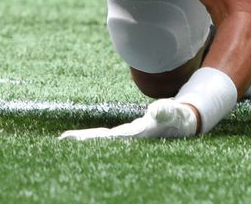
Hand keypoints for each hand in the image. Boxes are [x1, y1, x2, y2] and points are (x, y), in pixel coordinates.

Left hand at [60, 99, 198, 140]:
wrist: (187, 122)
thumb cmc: (181, 118)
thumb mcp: (175, 113)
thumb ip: (166, 111)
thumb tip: (155, 110)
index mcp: (137, 133)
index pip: (109, 137)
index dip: (92, 137)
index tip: (74, 138)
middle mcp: (131, 136)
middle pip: (102, 139)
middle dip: (83, 139)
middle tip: (62, 139)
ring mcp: (131, 135)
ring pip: (104, 138)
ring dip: (87, 138)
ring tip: (66, 138)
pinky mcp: (132, 132)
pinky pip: (110, 134)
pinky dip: (96, 135)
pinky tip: (87, 137)